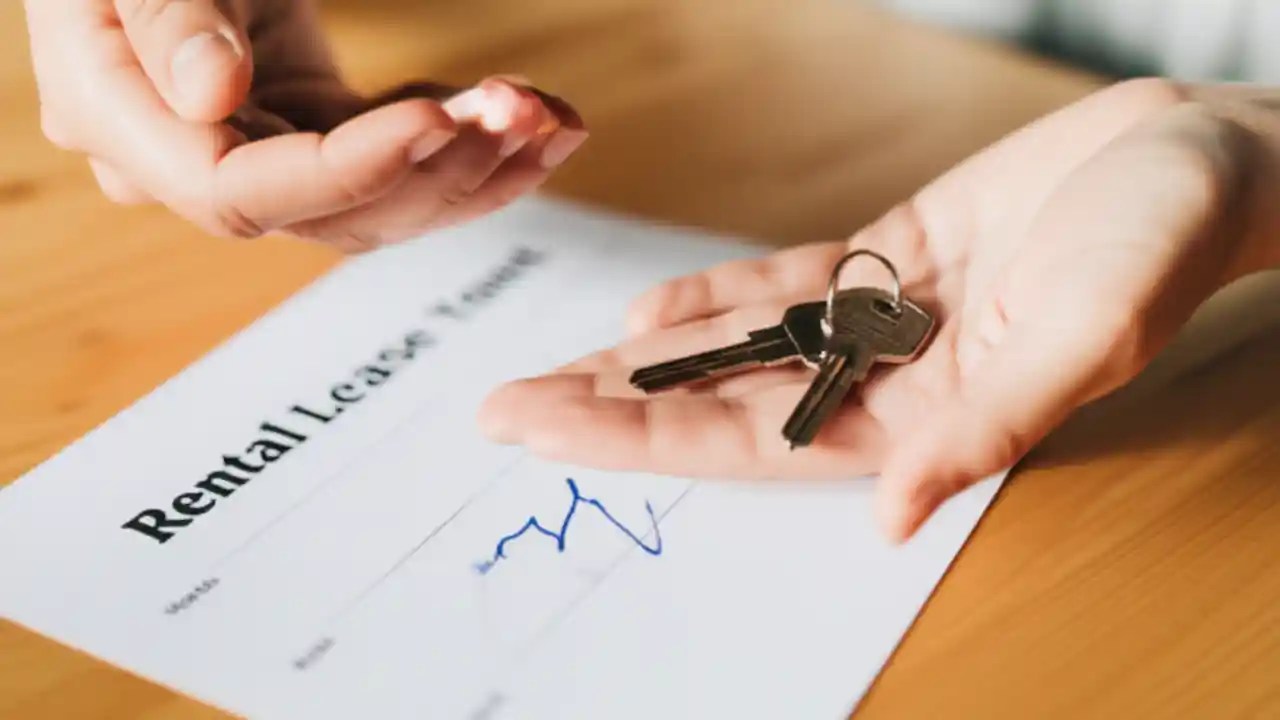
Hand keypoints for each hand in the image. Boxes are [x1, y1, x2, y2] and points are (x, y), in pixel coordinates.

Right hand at [23, 0, 586, 248]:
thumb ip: (164, 20)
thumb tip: (213, 97)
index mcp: (128, 131)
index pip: (245, 194)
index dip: (350, 170)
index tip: (437, 121)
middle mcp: (197, 167)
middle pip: (335, 210)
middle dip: (443, 167)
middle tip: (522, 111)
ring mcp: (263, 152)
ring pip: (382, 197)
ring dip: (477, 162)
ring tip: (551, 119)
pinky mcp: (312, 127)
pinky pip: (397, 157)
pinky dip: (465, 136)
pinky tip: (530, 114)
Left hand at [479, 79, 1279, 541]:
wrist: (1193, 159)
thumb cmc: (1158, 245)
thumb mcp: (1083, 334)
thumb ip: (986, 426)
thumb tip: (892, 516)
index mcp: (924, 419)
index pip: (753, 446)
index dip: (644, 441)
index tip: (544, 431)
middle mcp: (890, 383)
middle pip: (721, 407)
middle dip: (611, 411)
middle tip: (503, 411)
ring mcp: (884, 322)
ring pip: (741, 350)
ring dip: (647, 363)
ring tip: (550, 374)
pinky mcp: (891, 260)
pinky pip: (786, 288)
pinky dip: (717, 298)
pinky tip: (651, 313)